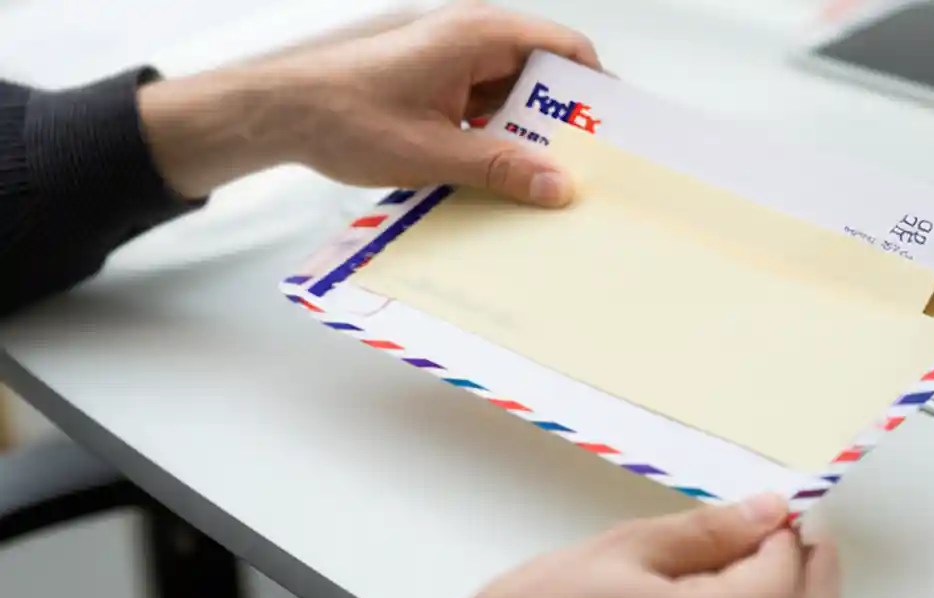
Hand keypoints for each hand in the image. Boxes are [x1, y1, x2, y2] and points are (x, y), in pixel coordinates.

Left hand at [139, 2, 599, 204]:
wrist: (278, 112)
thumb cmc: (344, 117)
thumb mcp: (433, 153)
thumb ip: (502, 168)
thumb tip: (559, 185)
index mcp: (476, 36)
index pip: (564, 48)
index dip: (595, 89)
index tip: (612, 132)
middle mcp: (468, 35)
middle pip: (541, 71)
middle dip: (561, 119)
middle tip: (580, 168)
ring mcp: (450, 55)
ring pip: (512, 90)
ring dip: (526, 131)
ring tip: (541, 178)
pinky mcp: (434, 77)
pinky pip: (483, 100)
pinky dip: (496, 132)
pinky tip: (499, 171)